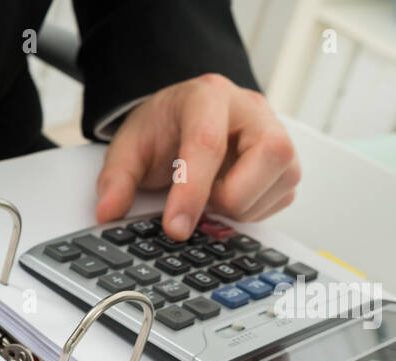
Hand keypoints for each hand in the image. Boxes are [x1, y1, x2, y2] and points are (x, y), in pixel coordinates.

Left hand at [95, 73, 300, 239]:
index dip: (192, 191)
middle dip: (229, 195)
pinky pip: (282, 198)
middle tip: (200, 198)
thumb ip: (116, 178)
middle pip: (269, 154)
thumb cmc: (162, 128)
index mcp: (208, 96)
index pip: (208, 142)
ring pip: (282, 179)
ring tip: (212, 193)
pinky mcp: (287, 162)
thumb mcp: (129, 147)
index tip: (175, 227)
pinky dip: (252, 210)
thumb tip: (108, 212)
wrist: (183, 117)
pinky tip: (229, 195)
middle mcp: (252, 109)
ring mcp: (277, 133)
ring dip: (241, 205)